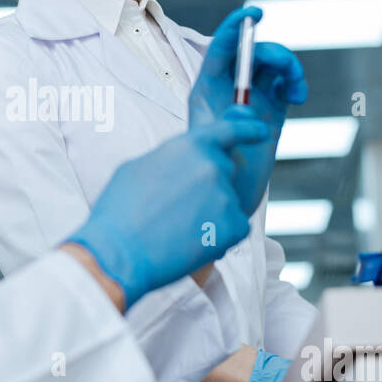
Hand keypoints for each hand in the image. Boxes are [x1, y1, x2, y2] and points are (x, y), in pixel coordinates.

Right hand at [66, 116, 270, 307]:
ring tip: (176, 229)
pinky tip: (190, 242)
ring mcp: (226, 197)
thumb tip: (183, 162)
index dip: (248, 129)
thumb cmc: (120, 210)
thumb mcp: (140, 166)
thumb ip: (171, 157)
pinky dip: (218, 236)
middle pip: (225, 171)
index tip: (260, 131)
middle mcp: (214, 166)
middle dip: (209, 187)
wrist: (120, 252)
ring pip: (227, 202)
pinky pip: (234, 228)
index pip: (230, 130)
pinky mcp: (235, 227)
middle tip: (179, 208)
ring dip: (210, 214)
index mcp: (192, 145)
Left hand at [189, 6, 308, 213]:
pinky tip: (298, 97)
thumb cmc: (213, 173)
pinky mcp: (272, 111)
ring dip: (289, 68)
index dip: (236, 26)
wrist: (229, 199)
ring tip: (296, 90)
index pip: (221, 48)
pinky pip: (286, 84)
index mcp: (207, 89)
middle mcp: (229, 89)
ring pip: (273, 66)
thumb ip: (228, 123)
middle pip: (253, 53)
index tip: (256, 13)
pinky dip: (295, 83)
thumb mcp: (212, 145)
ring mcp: (252, 99)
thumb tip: (245, 106)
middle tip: (286, 71)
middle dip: (273, 53)